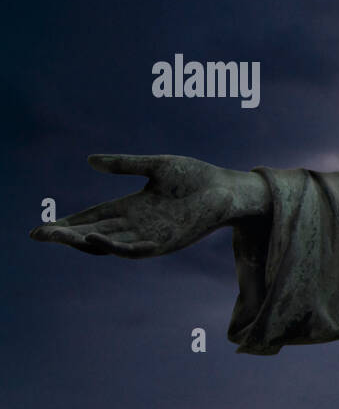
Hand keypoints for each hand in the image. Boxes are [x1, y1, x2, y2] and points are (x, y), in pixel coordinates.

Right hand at [28, 154, 263, 257]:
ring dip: (83, 241)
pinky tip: (94, 237)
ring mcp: (151, 235)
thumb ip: (124, 165)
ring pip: (110, 243)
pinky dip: (114, 245)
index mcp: (133, 207)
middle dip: (67, 234)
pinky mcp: (166, 242)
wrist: (228, 189)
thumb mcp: (155, 166)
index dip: (69, 222)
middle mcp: (138, 225)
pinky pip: (135, 248)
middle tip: (39, 234)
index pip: (93, 217)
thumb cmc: (197, 177)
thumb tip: (89, 160)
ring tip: (59, 236)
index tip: (42, 227)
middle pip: (95, 232)